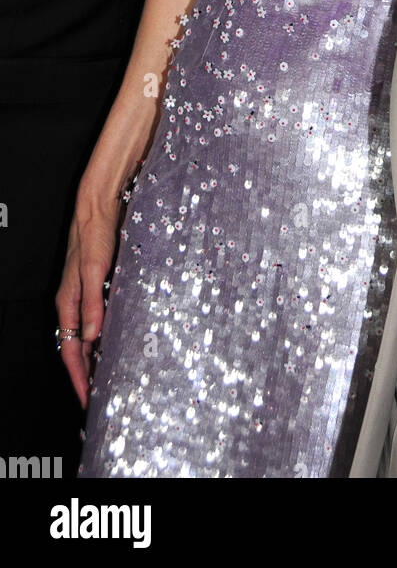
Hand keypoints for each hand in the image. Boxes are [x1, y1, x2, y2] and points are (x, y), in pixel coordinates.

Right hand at [55, 190, 120, 407]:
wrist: (99, 208)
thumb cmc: (94, 235)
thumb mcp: (93, 270)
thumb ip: (92, 303)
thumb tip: (91, 337)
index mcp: (68, 302)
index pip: (69, 350)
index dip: (78, 377)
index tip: (87, 399)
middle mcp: (74, 302)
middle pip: (76, 348)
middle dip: (85, 374)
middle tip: (99, 397)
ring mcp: (85, 295)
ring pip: (86, 336)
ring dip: (95, 358)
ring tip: (108, 378)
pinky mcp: (97, 287)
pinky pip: (97, 321)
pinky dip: (104, 338)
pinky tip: (115, 343)